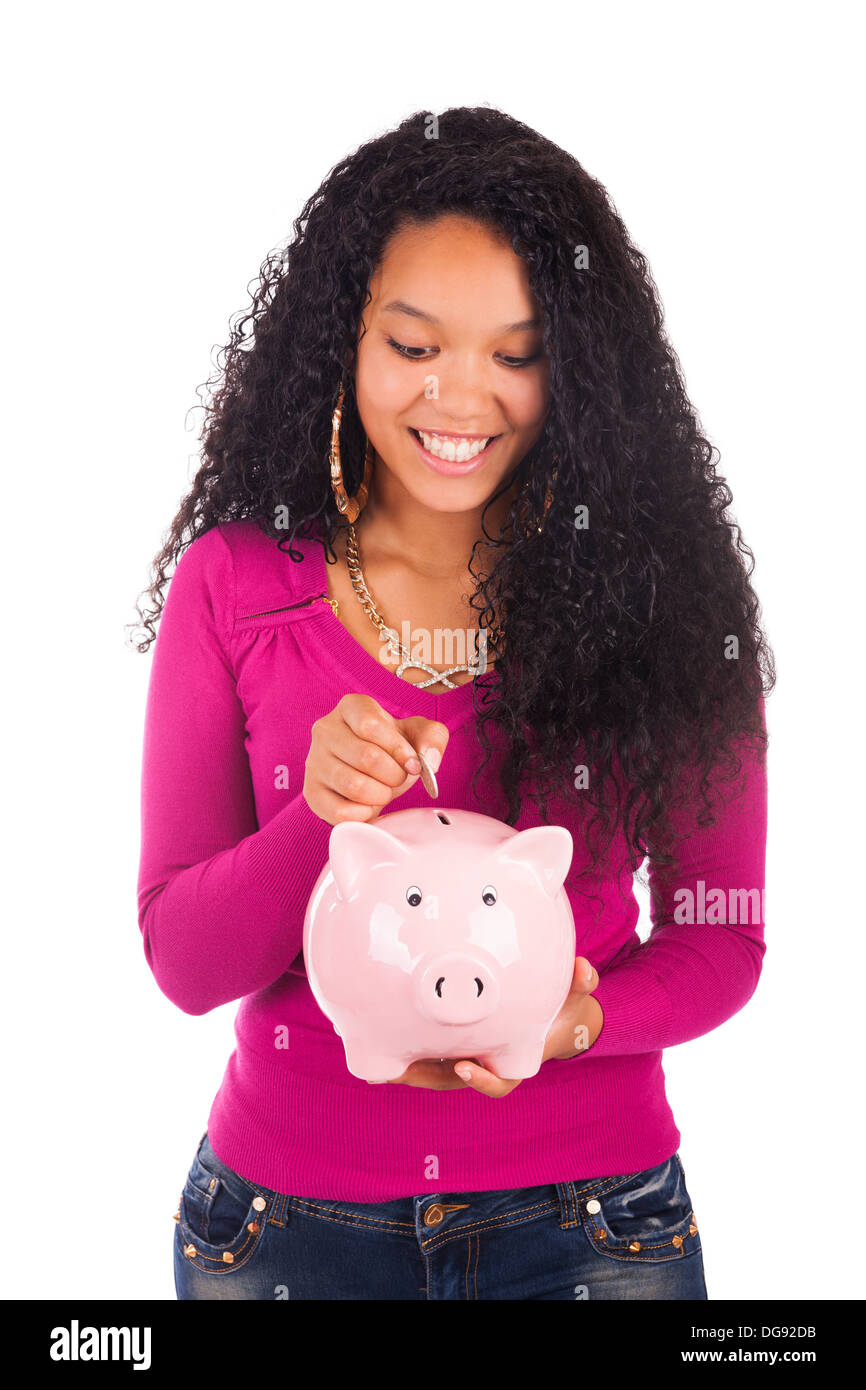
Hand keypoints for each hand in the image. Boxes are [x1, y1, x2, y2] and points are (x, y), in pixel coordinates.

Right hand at [303, 693, 448, 825]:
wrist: (369, 771)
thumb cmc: (391, 750)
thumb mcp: (417, 735)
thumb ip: (432, 737)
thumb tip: (428, 759)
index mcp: (351, 707)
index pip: (371, 725)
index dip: (399, 750)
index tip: (413, 764)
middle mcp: (325, 729)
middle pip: (366, 757)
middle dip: (394, 775)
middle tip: (399, 779)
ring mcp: (314, 761)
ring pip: (353, 785)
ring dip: (380, 795)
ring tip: (384, 791)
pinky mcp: (311, 792)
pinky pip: (339, 812)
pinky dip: (363, 814)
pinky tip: (368, 805)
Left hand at [380, 957, 603, 1097]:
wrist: (551, 1016)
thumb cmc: (561, 1008)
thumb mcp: (575, 996)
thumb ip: (581, 983)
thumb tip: (584, 968)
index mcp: (515, 1061)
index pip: (498, 1082)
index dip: (481, 1079)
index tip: (465, 1066)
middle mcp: (488, 1064)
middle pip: (451, 1081)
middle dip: (424, 1076)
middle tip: (397, 1067)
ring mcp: (467, 1057)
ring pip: (432, 1070)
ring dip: (405, 1064)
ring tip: (377, 1053)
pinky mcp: (451, 1046)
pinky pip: (425, 1050)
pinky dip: (404, 1045)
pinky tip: (379, 1031)